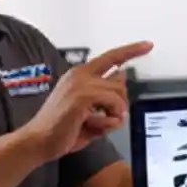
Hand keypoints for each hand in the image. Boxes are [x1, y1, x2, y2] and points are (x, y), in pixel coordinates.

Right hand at [20, 41, 153, 161]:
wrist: (38, 141)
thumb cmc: (61, 129)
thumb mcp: (87, 111)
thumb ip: (104, 99)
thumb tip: (122, 94)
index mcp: (79, 74)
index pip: (111, 57)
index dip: (131, 50)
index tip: (148, 45)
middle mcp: (80, 74)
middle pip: (120, 81)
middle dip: (121, 103)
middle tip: (110, 118)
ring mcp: (80, 83)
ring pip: (119, 93)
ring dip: (115, 113)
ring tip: (100, 124)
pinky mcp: (82, 96)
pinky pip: (114, 104)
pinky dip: (111, 119)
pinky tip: (97, 125)